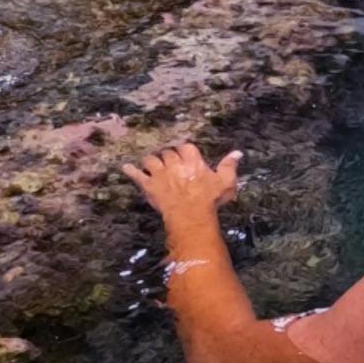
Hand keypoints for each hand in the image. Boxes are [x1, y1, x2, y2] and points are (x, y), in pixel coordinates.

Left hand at [123, 141, 242, 220]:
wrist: (190, 215)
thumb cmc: (209, 200)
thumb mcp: (225, 182)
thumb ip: (229, 166)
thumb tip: (237, 153)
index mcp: (192, 160)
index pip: (185, 147)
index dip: (184, 150)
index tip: (184, 154)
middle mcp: (174, 163)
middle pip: (167, 152)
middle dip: (168, 156)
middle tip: (169, 162)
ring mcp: (159, 174)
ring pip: (151, 160)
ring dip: (151, 161)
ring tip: (152, 164)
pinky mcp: (149, 185)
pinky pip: (137, 175)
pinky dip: (131, 171)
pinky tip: (126, 167)